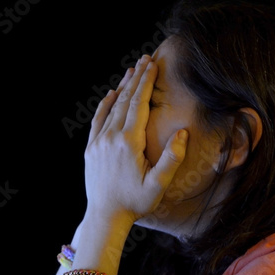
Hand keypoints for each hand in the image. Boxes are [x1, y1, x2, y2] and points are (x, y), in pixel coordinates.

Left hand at [84, 55, 187, 226]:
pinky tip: (111, 95)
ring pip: (111, 107)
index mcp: (129, 142)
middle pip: (125, 100)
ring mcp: (98, 142)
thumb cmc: (135, 202)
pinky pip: (98, 120)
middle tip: (145, 59)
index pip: (139, 104)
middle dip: (137, 78)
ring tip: (132, 70)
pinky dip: (105, 105)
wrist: (105, 216)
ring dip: (123, 87)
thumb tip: (183, 133)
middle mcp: (111, 137)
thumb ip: (171, 159)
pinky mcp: (91, 149)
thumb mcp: (158, 185)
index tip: (153, 65)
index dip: (147, 83)